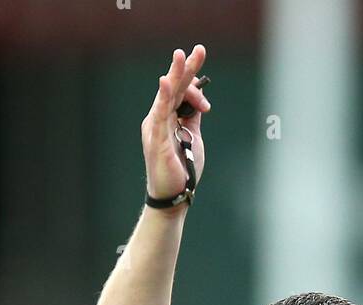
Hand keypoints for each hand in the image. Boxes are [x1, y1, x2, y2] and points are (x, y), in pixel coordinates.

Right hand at [141, 45, 210, 202]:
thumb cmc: (181, 170)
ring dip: (175, 74)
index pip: (180, 92)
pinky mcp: (157, 139)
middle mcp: (159, 118)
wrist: (173, 196)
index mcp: (168, 117)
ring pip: (167, 95)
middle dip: (186, 67)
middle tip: (199, 49)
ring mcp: (156, 127)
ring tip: (181, 55)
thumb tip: (200, 100)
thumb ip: (193, 118)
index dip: (195, 87)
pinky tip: (166, 82)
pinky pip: (160, 114)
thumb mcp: (193, 138)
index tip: (207, 104)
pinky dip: (163, 97)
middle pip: (174, 87)